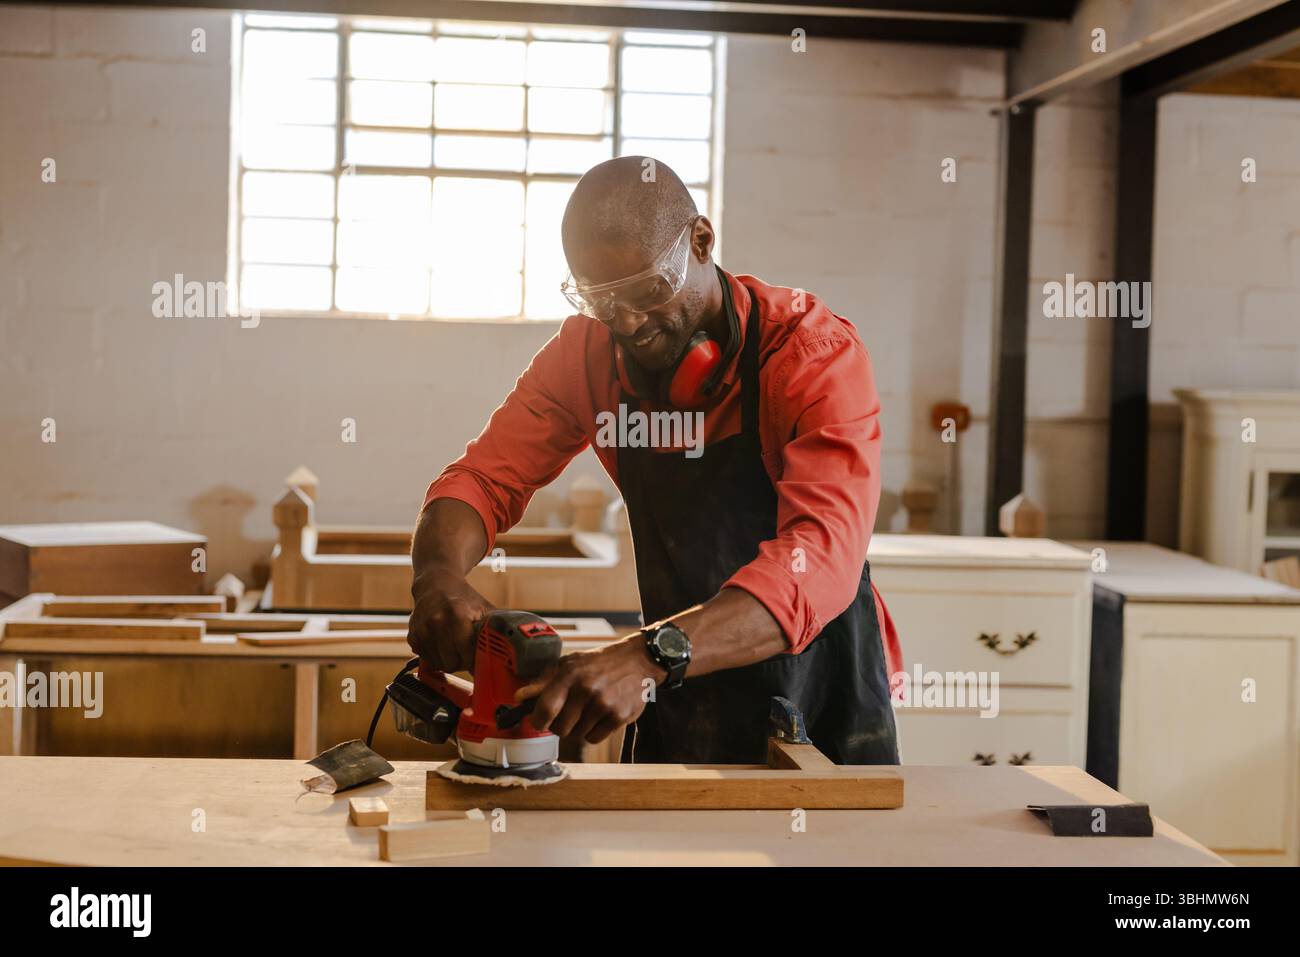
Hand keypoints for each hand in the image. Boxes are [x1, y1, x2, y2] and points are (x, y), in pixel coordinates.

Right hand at [407, 564, 492, 672]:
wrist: (436, 583)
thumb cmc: (463, 598)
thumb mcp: (484, 608)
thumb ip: (498, 627)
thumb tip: (515, 647)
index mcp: (458, 615)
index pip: (467, 654)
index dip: (476, 663)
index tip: (482, 667)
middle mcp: (437, 622)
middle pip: (452, 663)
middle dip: (462, 662)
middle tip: (468, 654)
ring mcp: (422, 629)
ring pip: (439, 664)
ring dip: (449, 661)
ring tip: (456, 647)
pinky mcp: (413, 635)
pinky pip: (427, 659)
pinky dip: (436, 657)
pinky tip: (442, 644)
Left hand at [516, 635, 667, 743]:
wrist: (638, 660)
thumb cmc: (599, 663)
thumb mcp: (570, 664)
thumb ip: (544, 682)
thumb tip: (520, 697)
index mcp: (570, 675)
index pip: (545, 709)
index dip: (538, 721)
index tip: (540, 721)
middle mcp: (587, 689)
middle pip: (560, 729)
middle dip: (560, 725)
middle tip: (568, 714)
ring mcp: (604, 704)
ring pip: (577, 735)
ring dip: (578, 728)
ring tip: (588, 710)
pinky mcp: (619, 716)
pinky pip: (594, 738)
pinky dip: (594, 732)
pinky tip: (600, 715)